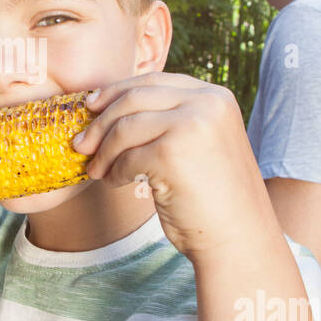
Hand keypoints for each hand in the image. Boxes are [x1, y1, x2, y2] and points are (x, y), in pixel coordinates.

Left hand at [70, 74, 278, 261]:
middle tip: (81, 144)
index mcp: (215, 96)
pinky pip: (126, 158)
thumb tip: (107, 106)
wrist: (239, 239)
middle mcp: (207, 104)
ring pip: (125, 128)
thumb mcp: (200, 143)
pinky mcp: (172, 154)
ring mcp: (191, 126)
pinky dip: (115, 172)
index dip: (116, 91)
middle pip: (134, 99)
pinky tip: (118, 184)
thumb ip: (170, 119)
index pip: (154, 81)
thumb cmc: (214, 197)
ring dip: (104, 152)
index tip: (91, 105)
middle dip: (100, 121)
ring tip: (97, 171)